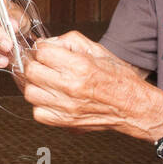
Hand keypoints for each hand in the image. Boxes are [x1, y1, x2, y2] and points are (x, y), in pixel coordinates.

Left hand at [22, 30, 162, 139]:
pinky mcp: (64, 122)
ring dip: (36, 85)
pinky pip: (38, 113)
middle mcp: (70, 87)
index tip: (48, 52)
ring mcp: (65, 107)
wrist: (132, 106)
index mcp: (79, 66)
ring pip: (30, 93)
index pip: (42, 52)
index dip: (43, 49)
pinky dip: (41, 105)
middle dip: (36, 65)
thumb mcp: (97, 50)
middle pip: (31, 72)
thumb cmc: (118, 78)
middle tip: (45, 66)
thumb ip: (69, 41)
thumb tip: (46, 42)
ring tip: (48, 82)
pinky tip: (52, 99)